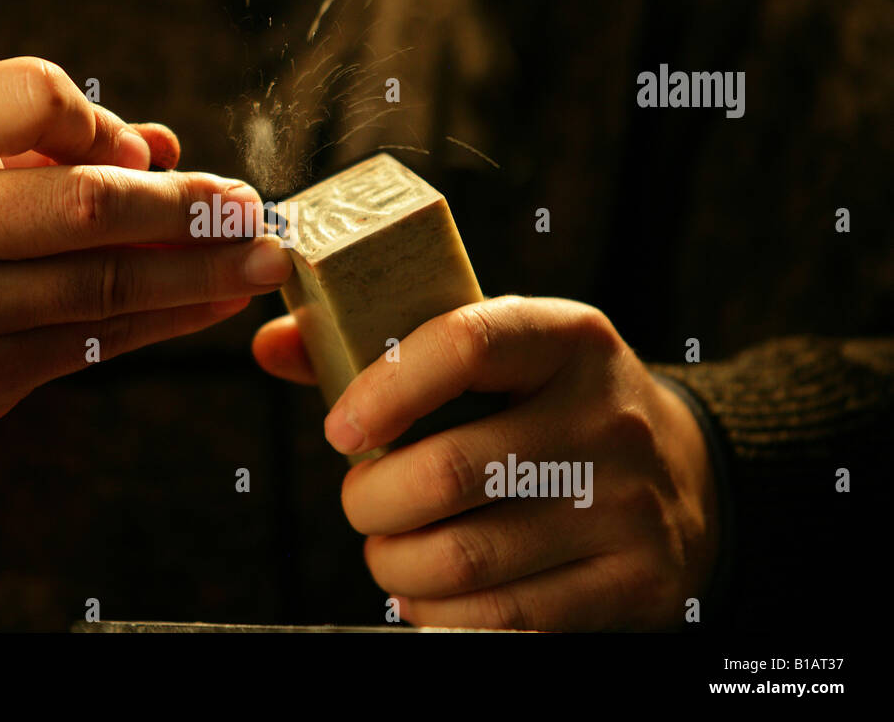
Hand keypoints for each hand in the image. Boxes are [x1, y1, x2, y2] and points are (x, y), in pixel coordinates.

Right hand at [0, 57, 291, 474]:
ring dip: (200, 272)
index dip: (103, 119)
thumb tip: (156, 146)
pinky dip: (162, 322)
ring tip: (264, 259)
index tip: (136, 148)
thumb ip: (22, 142)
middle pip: (90, 205)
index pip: (37, 96)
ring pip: (104, 286)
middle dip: (191, 205)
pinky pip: (91, 345)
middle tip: (253, 205)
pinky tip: (211, 305)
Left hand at [253, 295, 719, 629]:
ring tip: (387, 548)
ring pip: (464, 558)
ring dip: (393, 563)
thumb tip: (272, 346)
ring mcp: (627, 505)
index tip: (340, 430)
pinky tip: (425, 592)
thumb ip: (382, 344)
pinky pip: (503, 619)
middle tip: (360, 500)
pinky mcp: (633, 582)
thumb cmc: (549, 403)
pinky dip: (438, 614)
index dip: (385, 387)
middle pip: (448, 471)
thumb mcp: (498, 355)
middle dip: (370, 500)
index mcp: (568, 338)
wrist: (685, 474)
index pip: (466, 344)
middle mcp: (607, 417)